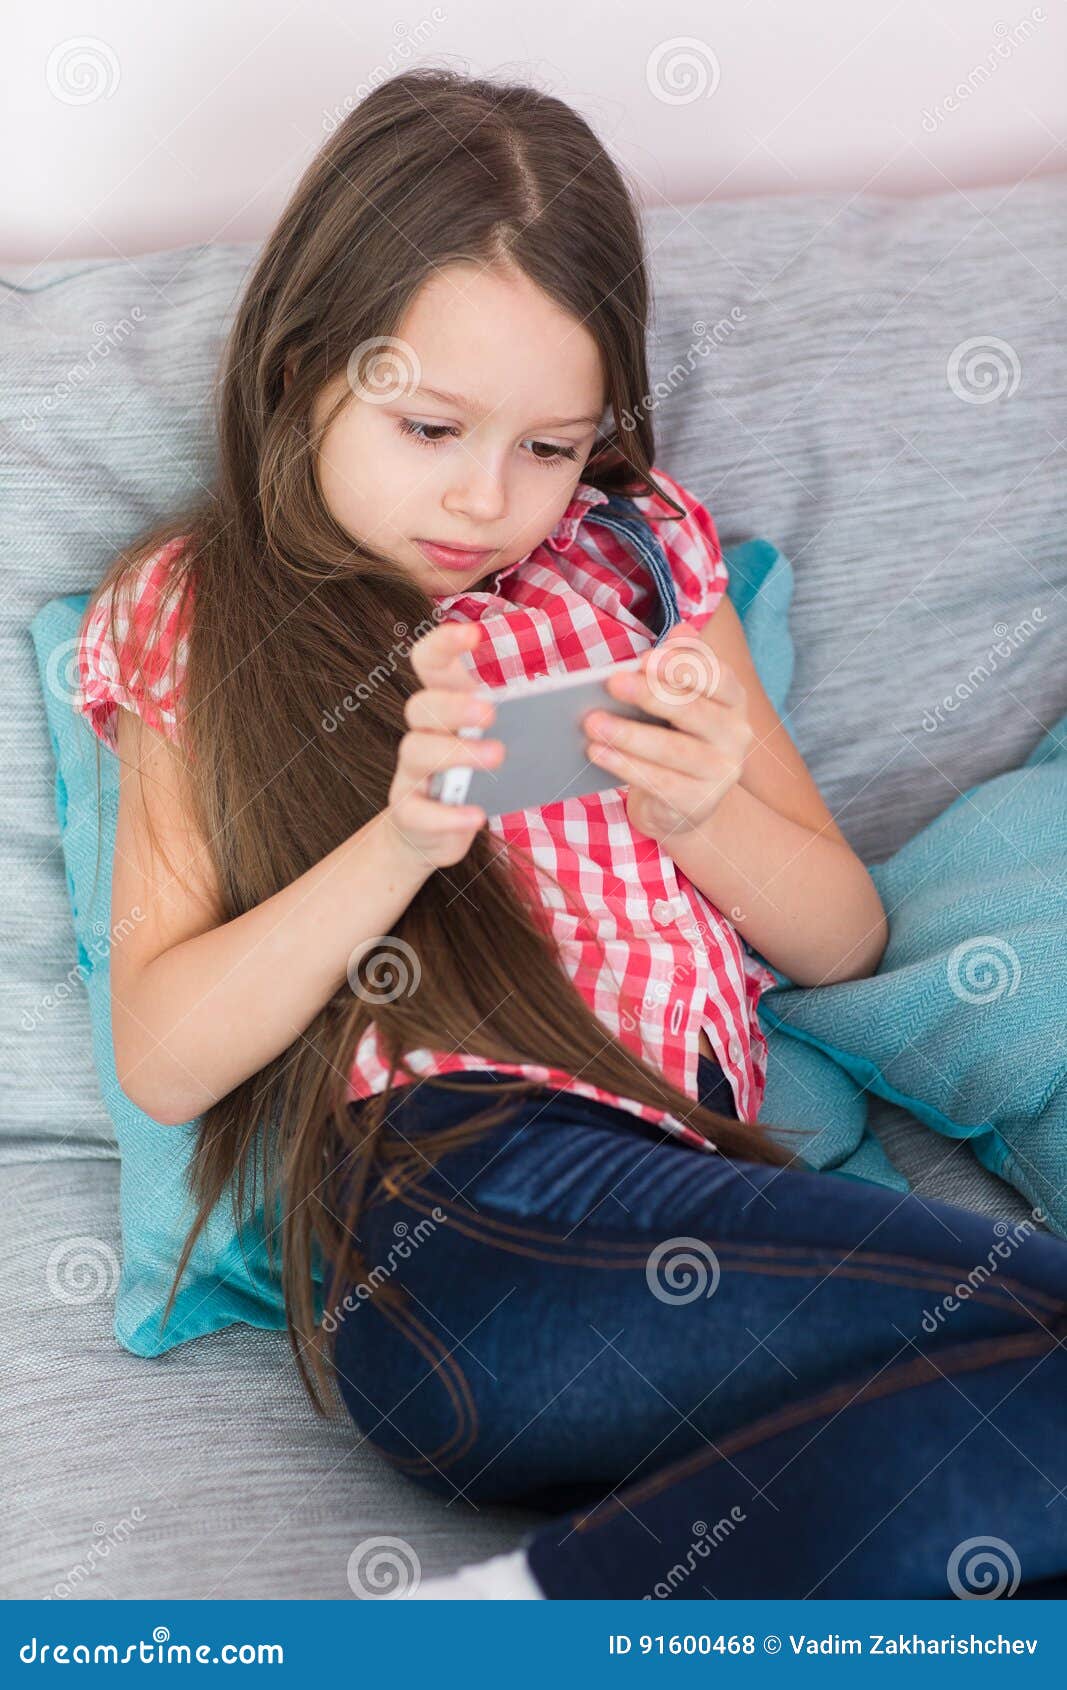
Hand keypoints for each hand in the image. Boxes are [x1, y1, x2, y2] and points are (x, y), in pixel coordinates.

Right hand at [386, 620, 503, 868]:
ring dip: (457, 752)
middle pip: (420, 706)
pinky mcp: (409, 813)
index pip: (428, 663)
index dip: (443, 644)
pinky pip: (419, 811)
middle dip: (454, 704)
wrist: (432, 834)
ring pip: (417, 752)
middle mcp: (421, 736)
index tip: (474, 634)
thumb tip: (585, 708)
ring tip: (497, 756)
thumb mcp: (495, 744)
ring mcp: (411, 775)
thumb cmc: (474, 780)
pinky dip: (449, 815)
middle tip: (491, 712)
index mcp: (443, 710)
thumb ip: (523, 724)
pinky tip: (478, 815)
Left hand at [581, 622, 753, 846]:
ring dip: (628, 735)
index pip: (716, 676)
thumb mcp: (678, 699)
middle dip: (650, 695)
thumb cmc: (675, 736)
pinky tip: (596, 753)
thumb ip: (679, 664)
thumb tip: (681, 629)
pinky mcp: (700, 803)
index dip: (682, 666)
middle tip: (611, 683)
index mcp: (733, 699)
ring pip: (674, 750)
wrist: (682, 802)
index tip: (646, 657)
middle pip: (693, 711)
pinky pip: (659, 783)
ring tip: (591, 722)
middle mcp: (736, 734)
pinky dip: (624, 766)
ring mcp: (722, 771)